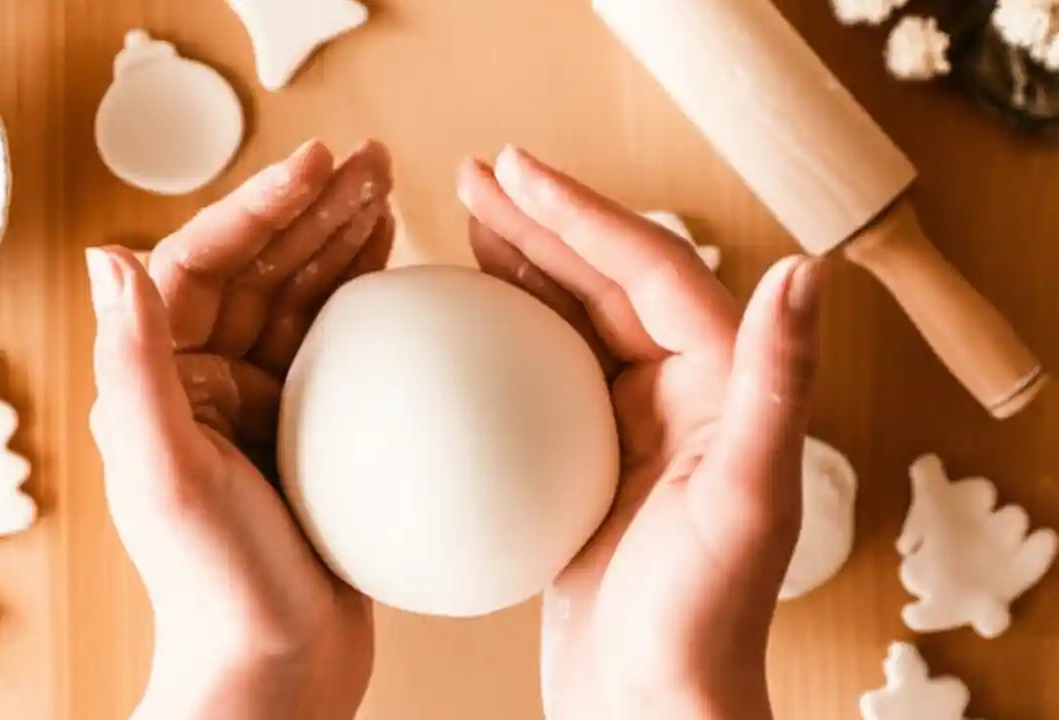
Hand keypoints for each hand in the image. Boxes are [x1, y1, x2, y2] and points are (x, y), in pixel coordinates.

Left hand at [87, 140, 394, 719]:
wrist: (279, 675)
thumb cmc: (219, 593)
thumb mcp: (168, 477)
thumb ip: (135, 367)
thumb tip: (110, 257)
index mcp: (161, 383)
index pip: (203, 265)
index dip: (258, 206)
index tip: (317, 166)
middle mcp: (205, 384)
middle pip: (259, 269)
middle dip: (313, 209)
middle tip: (373, 163)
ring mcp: (261, 406)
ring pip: (302, 299)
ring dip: (342, 241)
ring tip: (391, 192)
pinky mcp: (310, 431)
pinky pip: (341, 346)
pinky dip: (368, 301)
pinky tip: (399, 270)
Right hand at [459, 147, 822, 719]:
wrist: (648, 706)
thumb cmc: (700, 622)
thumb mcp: (746, 503)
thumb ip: (777, 384)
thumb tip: (806, 268)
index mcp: (723, 385)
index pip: (649, 270)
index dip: (581, 211)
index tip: (512, 171)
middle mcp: (683, 393)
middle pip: (603, 280)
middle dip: (540, 221)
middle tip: (471, 178)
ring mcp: (629, 427)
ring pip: (567, 320)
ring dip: (518, 268)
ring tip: (460, 225)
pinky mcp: (585, 462)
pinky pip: (537, 377)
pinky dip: (500, 340)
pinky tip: (455, 329)